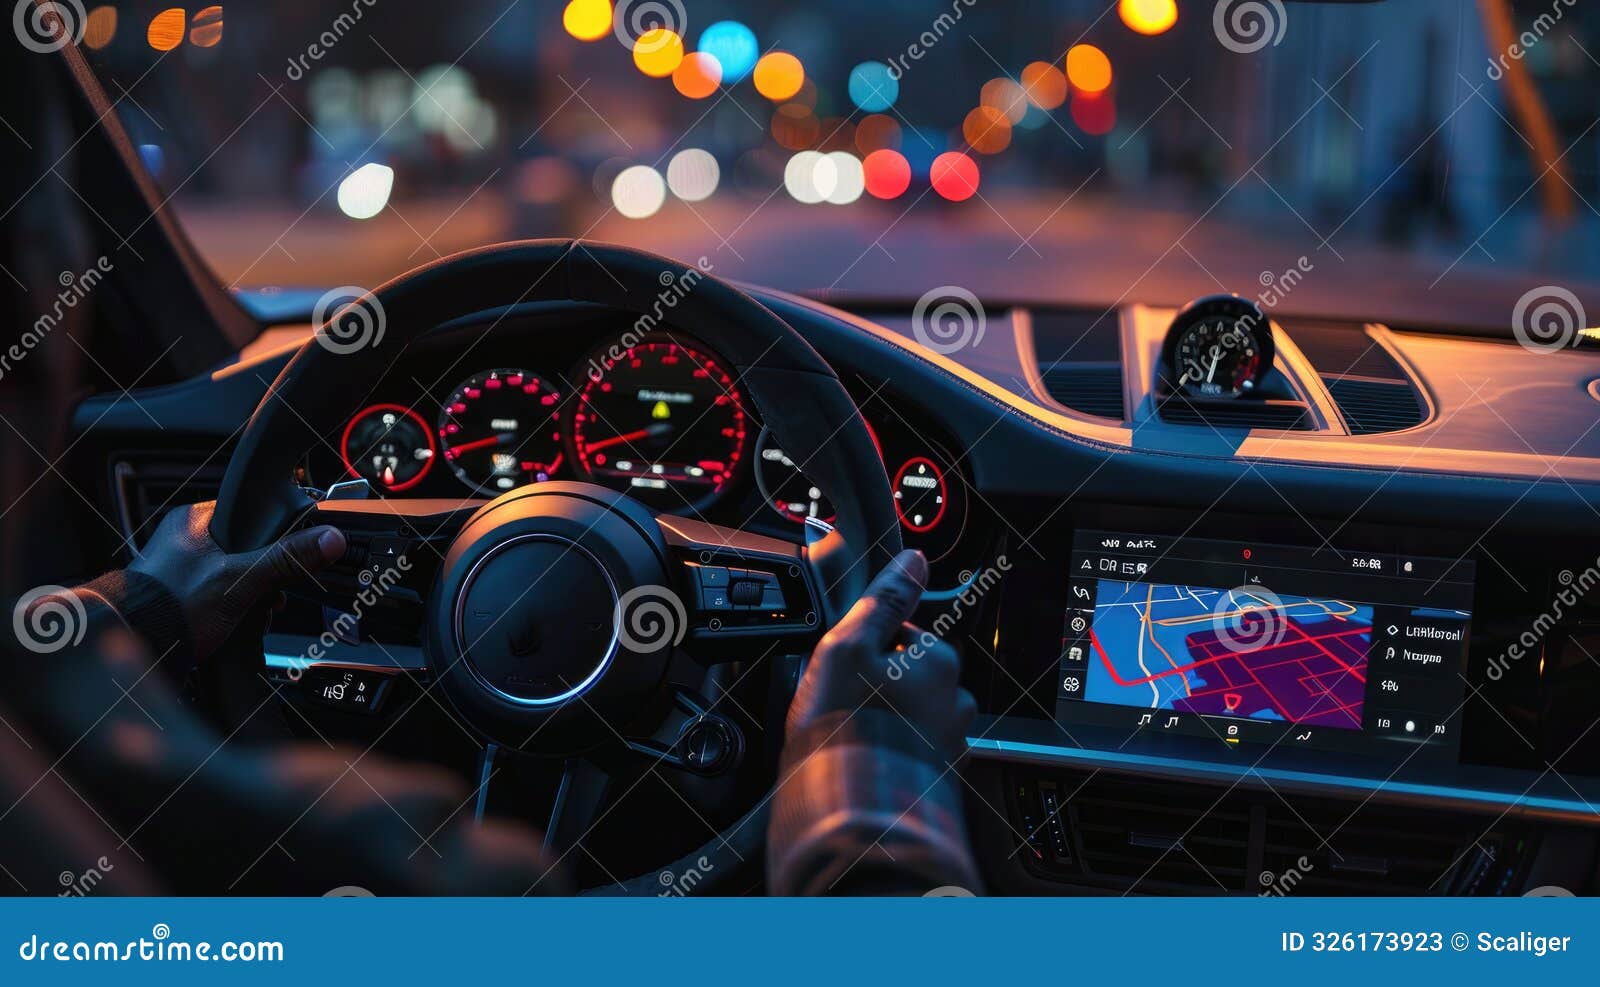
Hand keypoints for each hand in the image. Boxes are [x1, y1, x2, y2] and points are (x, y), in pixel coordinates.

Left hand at [129, 501, 345, 658]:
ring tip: (253, 609)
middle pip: (247, 546)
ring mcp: (181, 568)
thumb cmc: (170, 607)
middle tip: (272, 590)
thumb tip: (330, 538)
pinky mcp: (181, 595)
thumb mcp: (239, 579)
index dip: (276, 533)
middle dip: (266, 573)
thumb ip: (286, 558)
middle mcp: (185, 539)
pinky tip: (239, 621)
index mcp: (194, 520)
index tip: (293, 552)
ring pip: (236, 572)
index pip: (250, 511)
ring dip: (251, 593)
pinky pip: (222, 592)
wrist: (133, 647)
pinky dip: (235, 606)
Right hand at [788, 549, 976, 759]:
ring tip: (854, 736)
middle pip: (911, 673)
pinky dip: (895, 751)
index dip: (866, 647)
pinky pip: (915, 749)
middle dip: (882, 683)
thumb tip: (914, 559)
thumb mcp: (848, 646)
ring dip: (889, 718)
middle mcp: (956, 698)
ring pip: (914, 712)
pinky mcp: (939, 777)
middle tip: (845, 704)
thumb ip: (884, 599)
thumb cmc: (846, 729)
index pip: (901, 633)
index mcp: (938, 660)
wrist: (852, 812)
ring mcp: (951, 741)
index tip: (844, 668)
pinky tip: (868, 760)